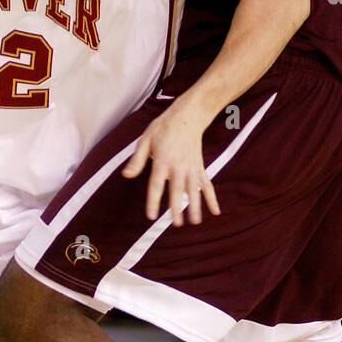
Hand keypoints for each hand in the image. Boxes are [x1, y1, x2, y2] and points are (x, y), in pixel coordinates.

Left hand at [123, 98, 219, 225]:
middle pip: (177, 190)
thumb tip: (126, 176)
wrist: (188, 116)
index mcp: (162, 161)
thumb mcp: (145, 140)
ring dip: (196, 206)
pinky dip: (212, 198)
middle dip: (177, 208)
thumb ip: (137, 160)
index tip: (151, 216)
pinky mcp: (200, 167)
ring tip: (195, 222)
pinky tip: (215, 212)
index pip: (156, 185)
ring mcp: (191, 167)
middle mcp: (178, 166)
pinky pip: (207, 185)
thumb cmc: (163, 128)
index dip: (153, 201)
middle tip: (176, 225)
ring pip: (194, 190)